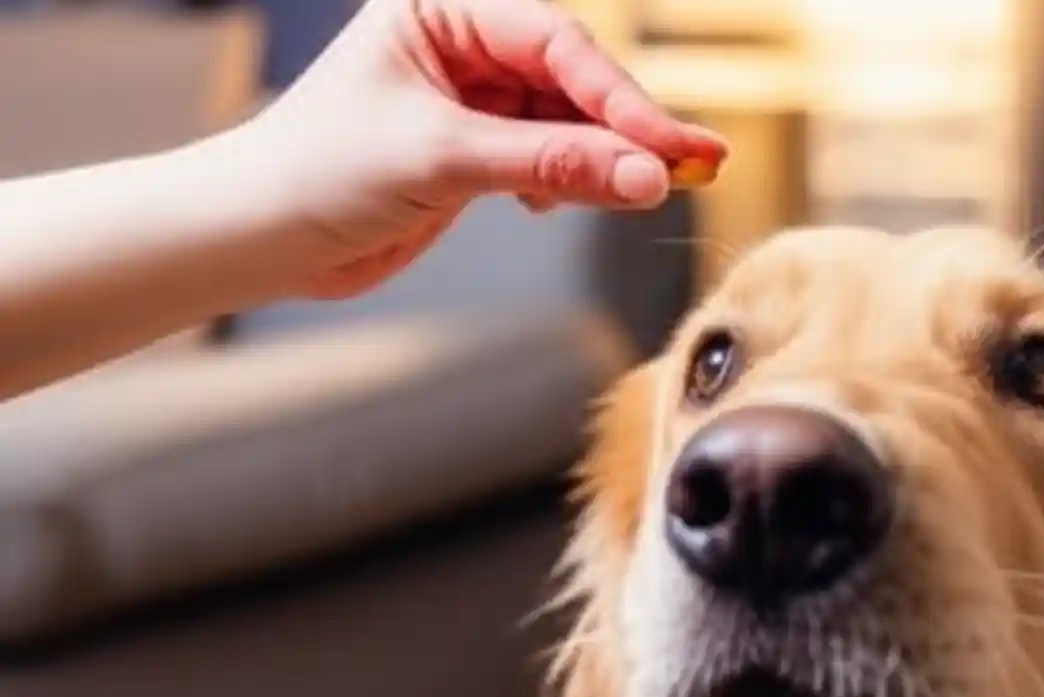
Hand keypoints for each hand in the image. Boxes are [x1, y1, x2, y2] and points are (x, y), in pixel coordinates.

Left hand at [244, 0, 726, 298]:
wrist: (258, 235)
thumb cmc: (318, 171)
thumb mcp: (443, 159)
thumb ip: (550, 165)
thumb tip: (645, 176)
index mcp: (441, 8)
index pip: (555, 43)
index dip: (619, 98)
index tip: (670, 146)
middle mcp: (461, 46)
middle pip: (571, 79)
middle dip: (627, 127)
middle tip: (693, 165)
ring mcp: (471, 101)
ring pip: (566, 122)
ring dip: (607, 158)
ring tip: (656, 187)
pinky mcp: (473, 152)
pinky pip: (547, 159)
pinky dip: (573, 182)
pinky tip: (585, 198)